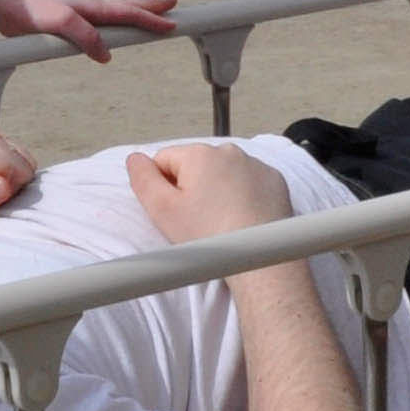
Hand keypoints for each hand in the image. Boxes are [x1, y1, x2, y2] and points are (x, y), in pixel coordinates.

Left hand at [0, 0, 178, 62]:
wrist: (6, 9)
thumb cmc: (30, 14)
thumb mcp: (59, 25)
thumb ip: (85, 37)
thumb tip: (107, 54)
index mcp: (91, 8)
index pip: (128, 14)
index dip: (151, 19)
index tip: (173, 24)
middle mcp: (90, 8)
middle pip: (128, 6)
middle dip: (151, 6)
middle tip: (174, 2)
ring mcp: (81, 13)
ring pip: (117, 9)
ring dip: (137, 6)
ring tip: (153, 0)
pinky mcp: (71, 20)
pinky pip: (103, 17)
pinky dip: (117, 14)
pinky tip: (113, 19)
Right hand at [127, 141, 289, 244]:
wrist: (261, 258)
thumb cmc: (212, 238)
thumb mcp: (162, 210)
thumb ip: (142, 179)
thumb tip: (135, 159)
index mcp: (199, 155)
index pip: (164, 159)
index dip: (163, 187)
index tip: (175, 211)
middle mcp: (229, 152)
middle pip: (195, 165)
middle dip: (191, 188)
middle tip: (197, 221)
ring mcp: (255, 165)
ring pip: (223, 173)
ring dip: (217, 192)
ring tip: (221, 223)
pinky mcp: (274, 181)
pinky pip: (249, 183)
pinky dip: (243, 196)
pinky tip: (241, 219)